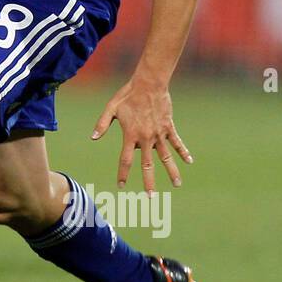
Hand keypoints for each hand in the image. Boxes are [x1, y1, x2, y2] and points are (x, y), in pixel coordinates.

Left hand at [91, 77, 192, 191]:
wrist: (149, 84)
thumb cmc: (128, 95)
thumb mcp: (111, 108)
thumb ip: (102, 124)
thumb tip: (92, 138)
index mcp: (130, 135)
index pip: (125, 160)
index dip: (123, 174)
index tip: (121, 186)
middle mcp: (146, 138)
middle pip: (147, 165)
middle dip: (149, 182)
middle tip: (151, 197)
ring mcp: (159, 134)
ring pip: (166, 157)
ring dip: (172, 171)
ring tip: (177, 185)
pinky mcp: (169, 127)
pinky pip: (177, 142)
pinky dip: (183, 151)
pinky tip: (189, 161)